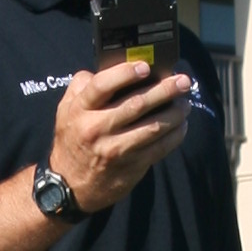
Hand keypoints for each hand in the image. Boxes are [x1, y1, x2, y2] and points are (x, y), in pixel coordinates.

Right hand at [48, 61, 192, 214]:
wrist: (70, 184)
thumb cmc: (73, 138)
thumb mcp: (66, 110)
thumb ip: (82, 85)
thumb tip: (109, 65)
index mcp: (80, 110)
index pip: (101, 86)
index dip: (124, 74)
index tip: (145, 66)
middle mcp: (96, 129)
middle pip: (135, 105)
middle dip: (164, 90)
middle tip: (183, 81)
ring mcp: (114, 149)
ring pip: (153, 127)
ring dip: (175, 113)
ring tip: (186, 103)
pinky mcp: (131, 166)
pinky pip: (159, 148)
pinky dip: (175, 135)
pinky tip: (182, 125)